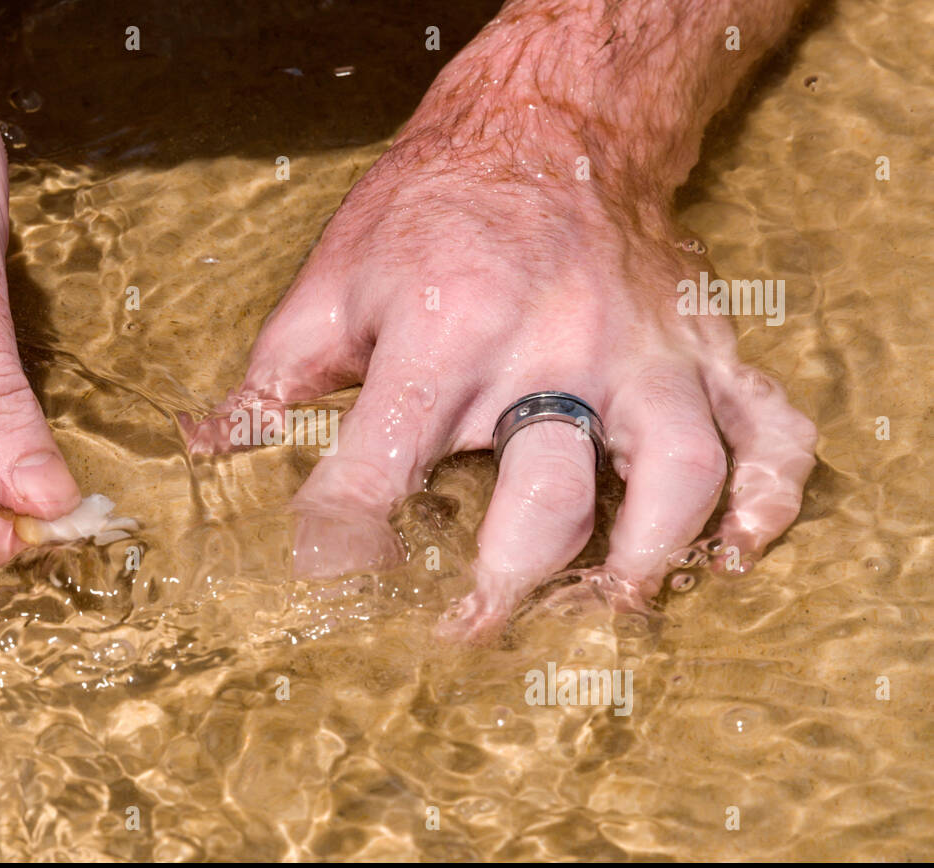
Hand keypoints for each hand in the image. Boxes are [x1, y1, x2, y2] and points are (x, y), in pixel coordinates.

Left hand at [190, 2, 816, 636]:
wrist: (547, 123)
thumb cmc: (428, 207)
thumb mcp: (334, 279)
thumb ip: (274, 375)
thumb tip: (208, 451)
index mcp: (446, 330)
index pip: (382, 463)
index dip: (342, 540)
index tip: (328, 588)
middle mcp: (554, 347)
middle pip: (543, 497)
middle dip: (502, 588)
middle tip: (466, 636)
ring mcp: (644, 350)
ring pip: (674, 475)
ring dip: (646, 562)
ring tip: (603, 615)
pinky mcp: (703, 346)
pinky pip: (766, 426)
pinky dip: (767, 497)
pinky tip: (735, 552)